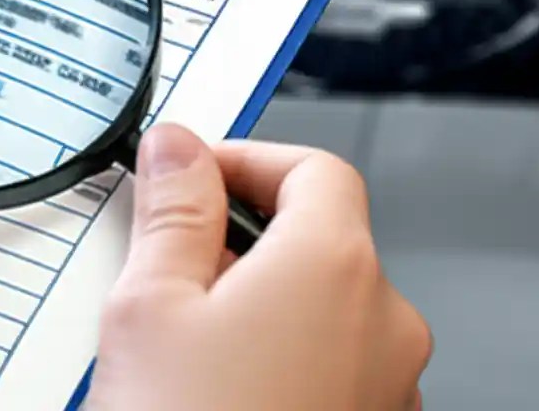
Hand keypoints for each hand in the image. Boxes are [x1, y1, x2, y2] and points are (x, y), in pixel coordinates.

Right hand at [87, 124, 430, 410]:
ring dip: (257, 303)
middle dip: (241, 239)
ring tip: (179, 340)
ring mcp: (386, 384)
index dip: (246, 157)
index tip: (192, 171)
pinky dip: (278, 356)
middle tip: (166, 259)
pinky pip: (328, 365)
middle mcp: (382, 321)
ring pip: (319, 308)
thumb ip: (174, 209)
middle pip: (317, 239)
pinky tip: (212, 387)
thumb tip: (180, 151)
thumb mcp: (152, 304)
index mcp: (334, 266)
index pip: (313, 168)